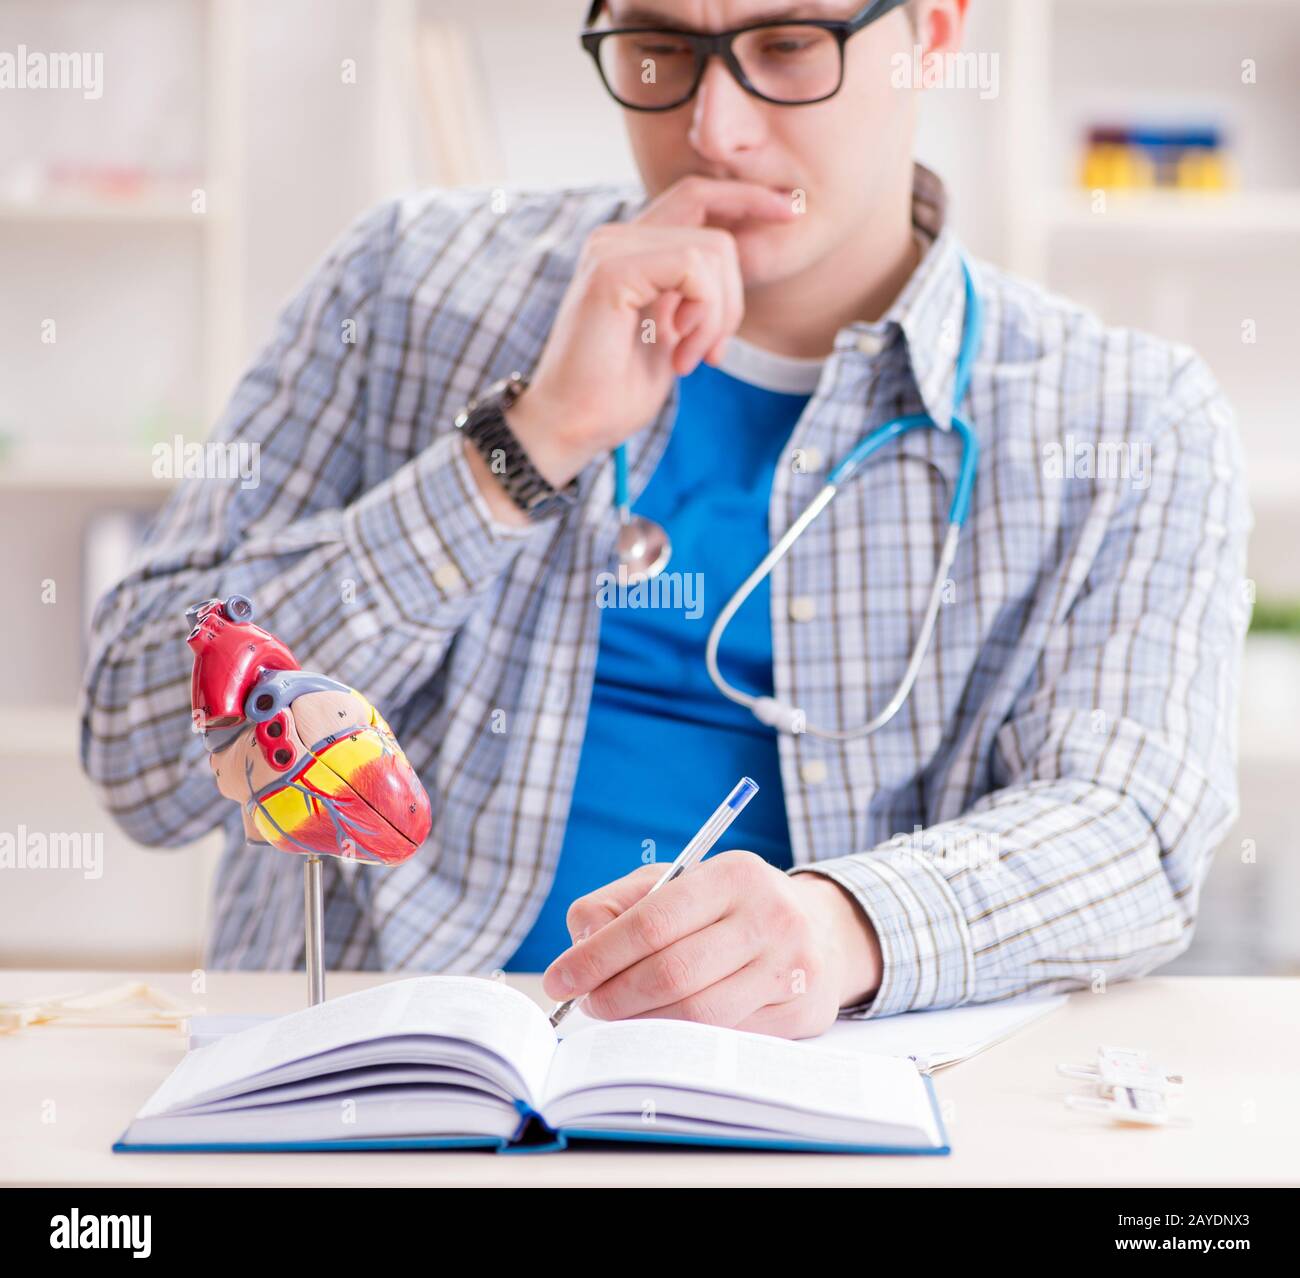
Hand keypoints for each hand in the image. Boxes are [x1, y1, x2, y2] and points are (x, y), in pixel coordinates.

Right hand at [504, 176, 797, 489]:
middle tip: (713, 352)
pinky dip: (703, 315)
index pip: (699, 197)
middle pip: (717, 229)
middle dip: (733, 297)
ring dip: (718, 315)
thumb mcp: (670, 334)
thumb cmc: (614, 392)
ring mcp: (610, 250)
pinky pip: (692, 267)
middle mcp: (616, 238)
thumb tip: (733, 270)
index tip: (790, 212)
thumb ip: (693, 295)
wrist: (571, 426)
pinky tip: (680, 351)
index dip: (747, 199)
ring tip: (689, 357)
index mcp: (630, 249)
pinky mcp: (611, 271)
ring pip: (712, 249)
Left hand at [541, 851, 883, 1038]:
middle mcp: (770, 916)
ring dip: (643, 1023)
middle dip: (615, 996)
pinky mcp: (801, 1010)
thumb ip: (618, 905)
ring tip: (618, 1015)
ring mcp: (791, 967)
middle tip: (587, 1004)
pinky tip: (662, 1026)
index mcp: (733, 874)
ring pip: (698, 1015)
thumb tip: (580, 945)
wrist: (819, 929)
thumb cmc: (729, 906)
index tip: (560, 979)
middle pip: (672, 973)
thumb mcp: (676, 884)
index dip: (598, 956)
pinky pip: (725, 1038)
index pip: (652, 922)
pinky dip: (682, 1038)